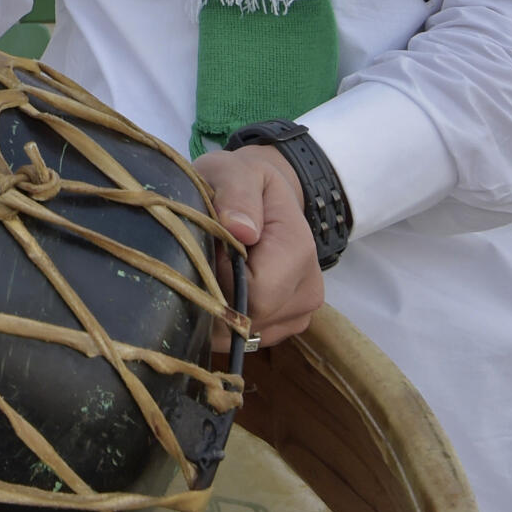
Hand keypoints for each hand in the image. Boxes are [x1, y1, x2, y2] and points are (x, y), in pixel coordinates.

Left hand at [190, 145, 323, 347]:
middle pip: (248, 320)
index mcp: (298, 251)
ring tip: (214, 268)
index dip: (219, 277)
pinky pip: (244, 339)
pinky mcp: (284, 327)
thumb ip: (237, 195)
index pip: (256, 295)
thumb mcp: (235, 172)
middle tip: (204, 257)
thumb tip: (240, 230)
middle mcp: (307, 292)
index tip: (206, 248)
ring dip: (217, 308)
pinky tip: (221, 287)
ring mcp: (298, 315)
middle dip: (214, 295)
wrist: (261, 196)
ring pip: (243, 335)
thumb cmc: (242, 182)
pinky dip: (224, 319)